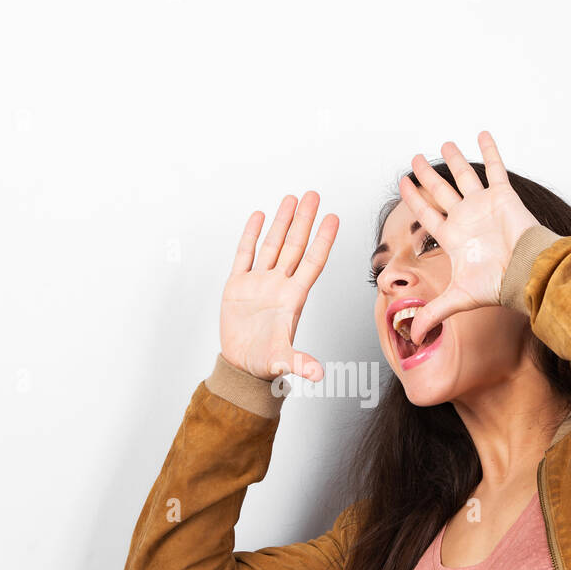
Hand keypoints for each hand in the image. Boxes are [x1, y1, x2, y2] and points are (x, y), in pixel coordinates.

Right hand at [219, 191, 336, 382]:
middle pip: (295, 246)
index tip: (332, 218)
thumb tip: (317, 374)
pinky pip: (245, 254)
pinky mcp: (238, 285)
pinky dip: (251, 235)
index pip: (312, 262)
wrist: (241, 366)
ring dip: (282, 222)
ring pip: (273, 245)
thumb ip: (299, 363)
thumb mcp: (282, 361)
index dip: (322, 240)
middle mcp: (279, 285)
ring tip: (291, 198)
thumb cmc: (264, 363)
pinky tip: (259, 217)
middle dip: (304, 220)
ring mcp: (259, 282)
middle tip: (313, 195)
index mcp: (293, 298)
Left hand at [399, 130, 542, 345]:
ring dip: (453, 160)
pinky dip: (489, 151)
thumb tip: (412, 338)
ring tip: (443, 143)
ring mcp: (484, 206)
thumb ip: (433, 314)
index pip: (427, 213)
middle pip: (440, 191)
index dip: (413, 199)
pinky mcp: (503, 196)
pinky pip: (495, 168)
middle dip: (426, 176)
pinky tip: (482, 134)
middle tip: (415, 161)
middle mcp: (466, 218)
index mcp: (454, 237)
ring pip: (464, 176)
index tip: (401, 184)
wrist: (527, 274)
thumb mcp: (457, 299)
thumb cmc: (498, 286)